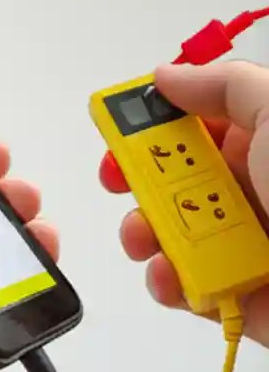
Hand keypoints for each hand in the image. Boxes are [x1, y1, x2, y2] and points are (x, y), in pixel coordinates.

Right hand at [102, 61, 268, 344]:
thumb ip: (226, 86)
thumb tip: (167, 77)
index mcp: (268, 143)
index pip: (200, 121)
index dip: (155, 121)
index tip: (122, 128)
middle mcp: (259, 189)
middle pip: (177, 174)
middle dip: (138, 175)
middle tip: (118, 180)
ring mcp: (248, 244)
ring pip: (172, 229)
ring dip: (143, 229)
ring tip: (141, 235)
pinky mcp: (240, 295)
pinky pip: (187, 285)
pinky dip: (167, 280)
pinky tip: (168, 274)